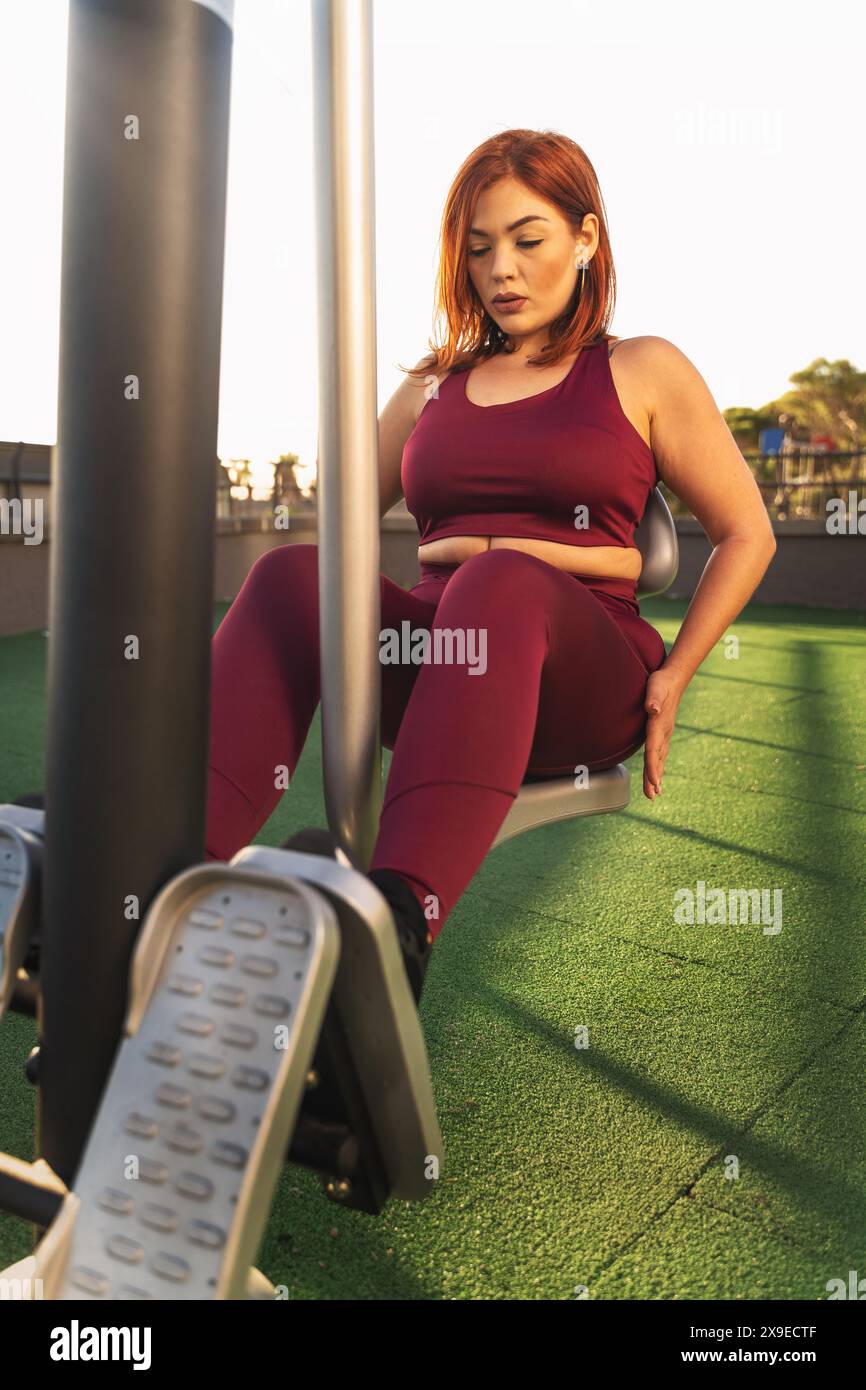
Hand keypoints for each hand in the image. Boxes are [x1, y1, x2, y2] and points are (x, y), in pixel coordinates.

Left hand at [642, 667, 683, 799]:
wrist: (674, 678)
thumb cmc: (661, 682)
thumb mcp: (656, 686)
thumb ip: (653, 697)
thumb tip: (653, 709)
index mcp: (658, 725)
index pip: (653, 749)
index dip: (652, 766)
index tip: (653, 781)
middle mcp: (663, 733)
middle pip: (656, 759)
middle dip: (654, 778)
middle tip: (651, 797)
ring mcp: (664, 734)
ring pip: (659, 759)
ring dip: (656, 776)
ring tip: (655, 794)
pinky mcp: (662, 733)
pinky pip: (659, 754)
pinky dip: (658, 767)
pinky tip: (657, 777)